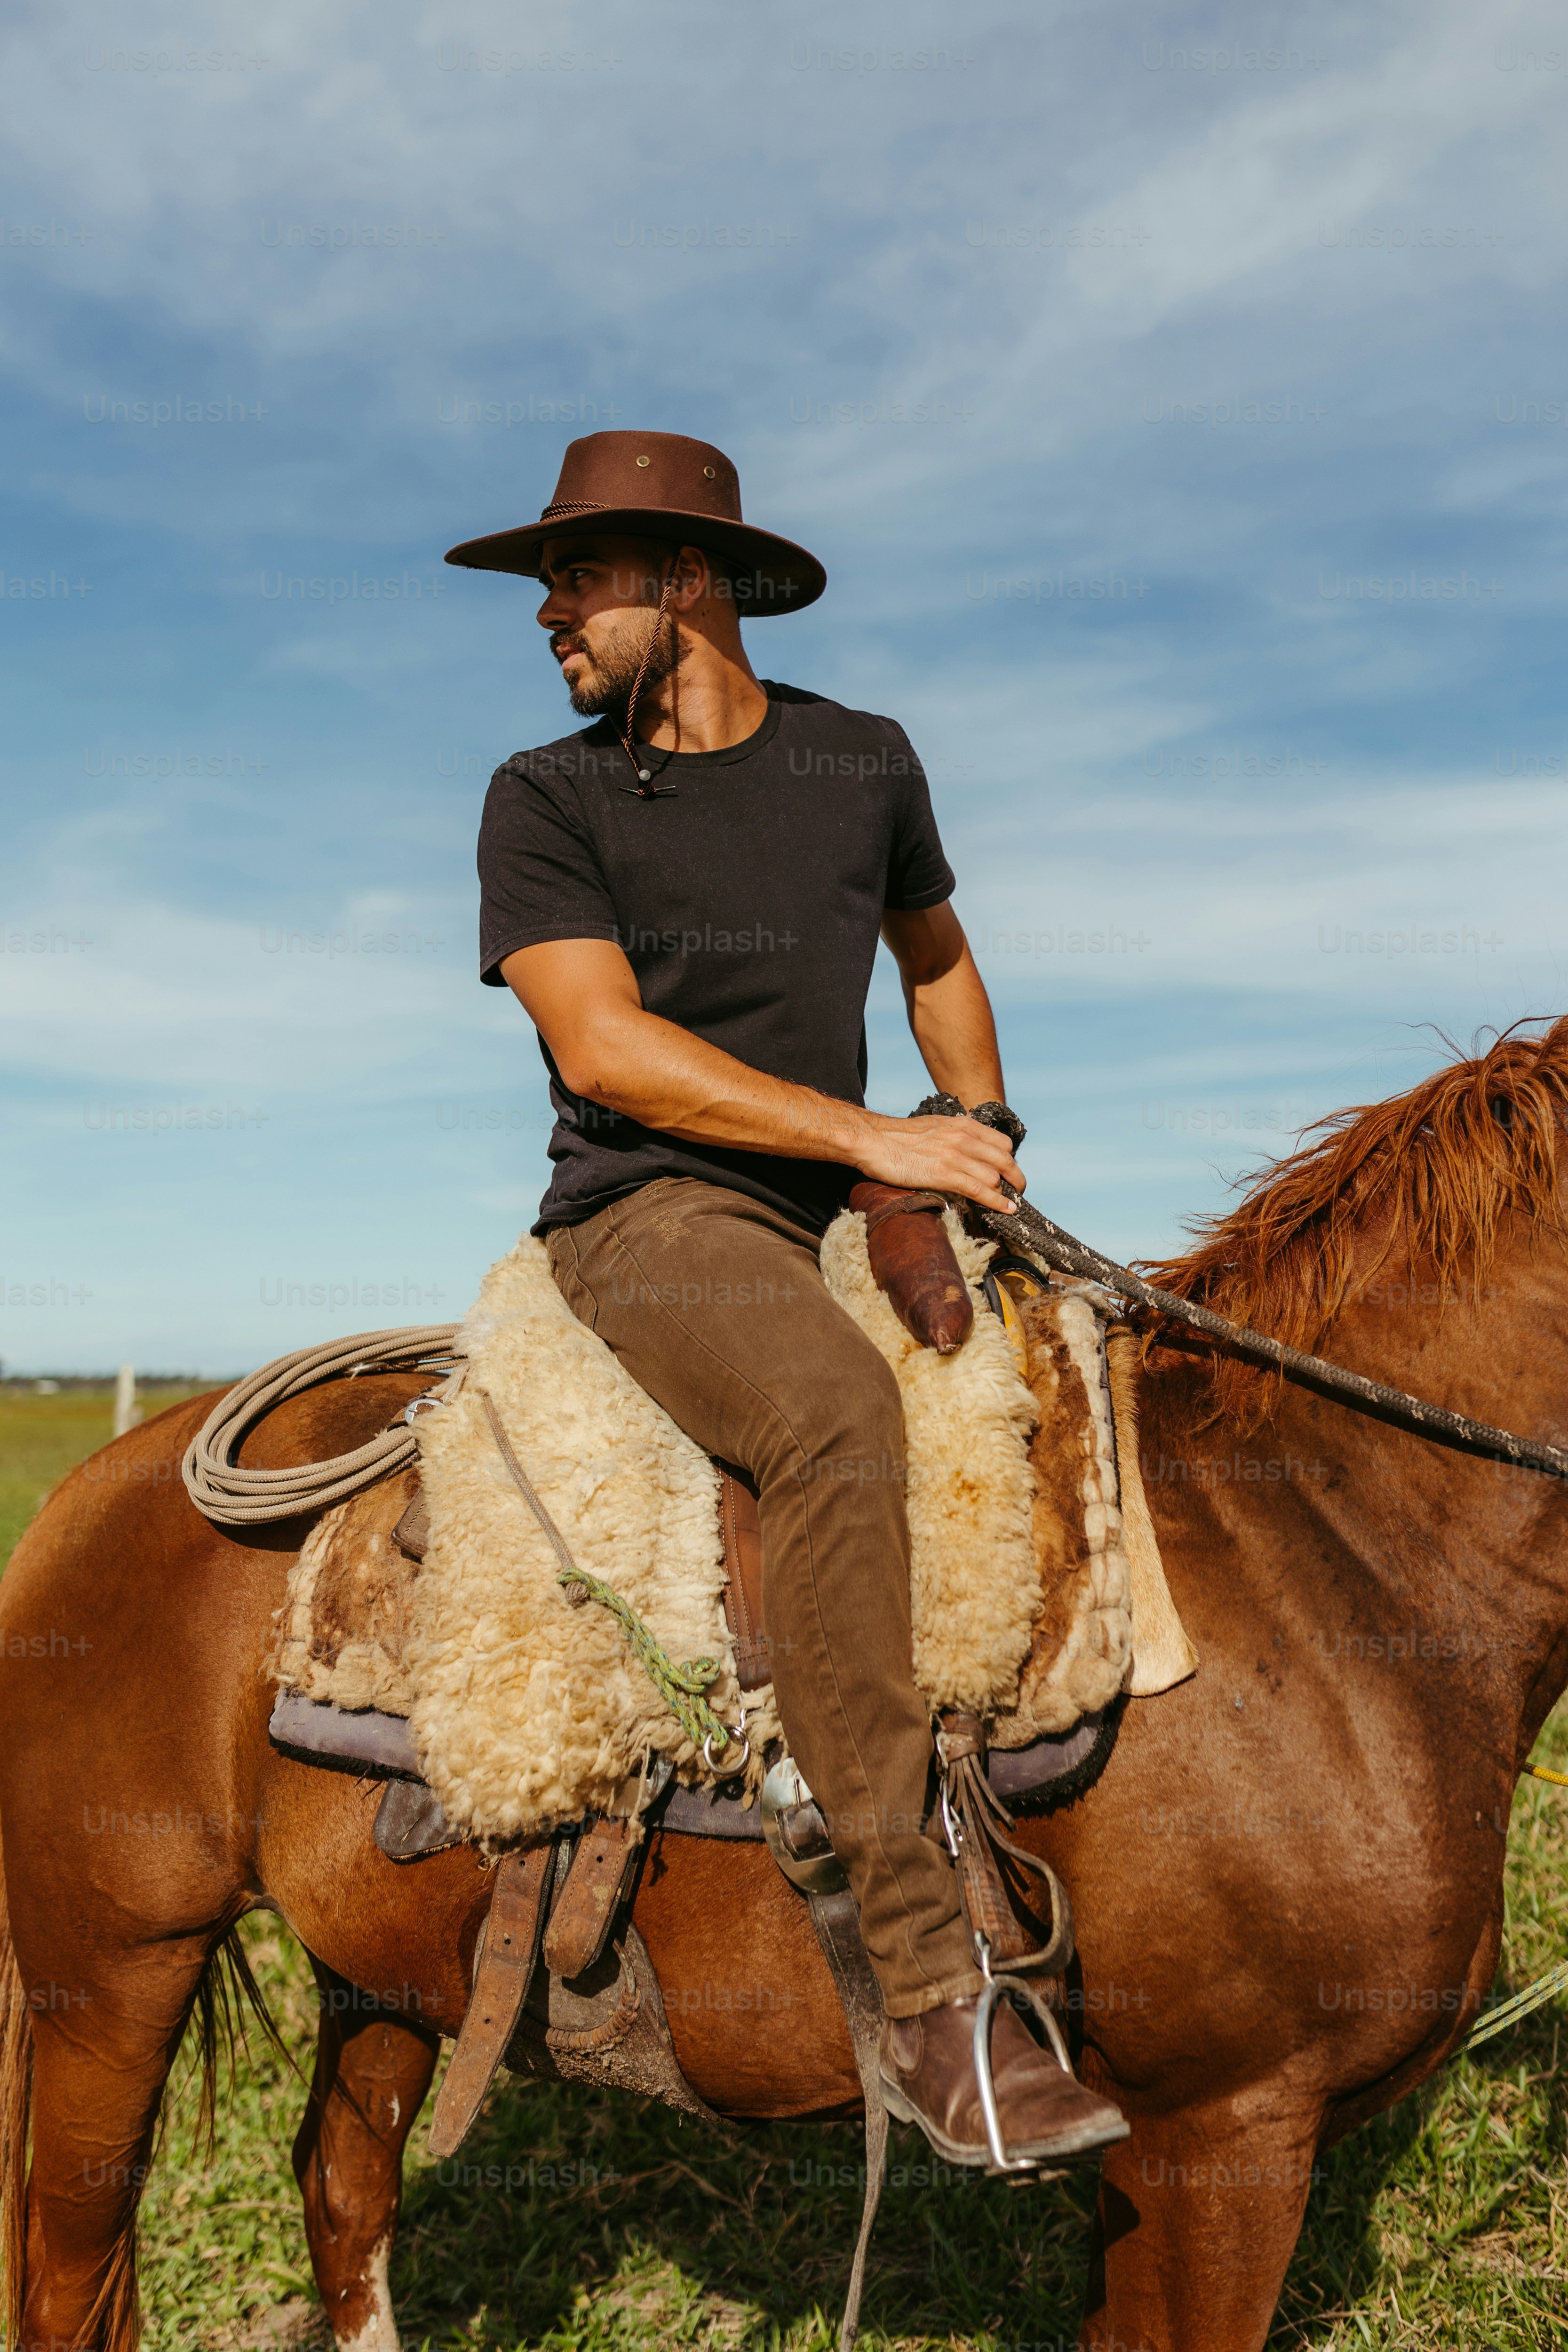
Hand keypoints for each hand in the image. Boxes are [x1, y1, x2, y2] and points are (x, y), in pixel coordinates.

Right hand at [854, 1112, 1024, 1212]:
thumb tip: (967, 1152)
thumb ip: (955, 1136)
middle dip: (1016, 1179)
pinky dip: (997, 1202)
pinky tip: (1006, 1209)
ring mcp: (955, 1156)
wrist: (874, 1140)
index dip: (1010, 1161)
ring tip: (1010, 1205)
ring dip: (1006, 1193)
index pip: (1003, 1143)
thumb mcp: (936, 1127)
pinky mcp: (944, 1175)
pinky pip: (980, 1190)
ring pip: (995, 1177)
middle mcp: (964, 1138)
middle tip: (1018, 1192)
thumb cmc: (899, 1137)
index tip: (1008, 1174)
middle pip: (1006, 1161)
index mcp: (964, 1125)